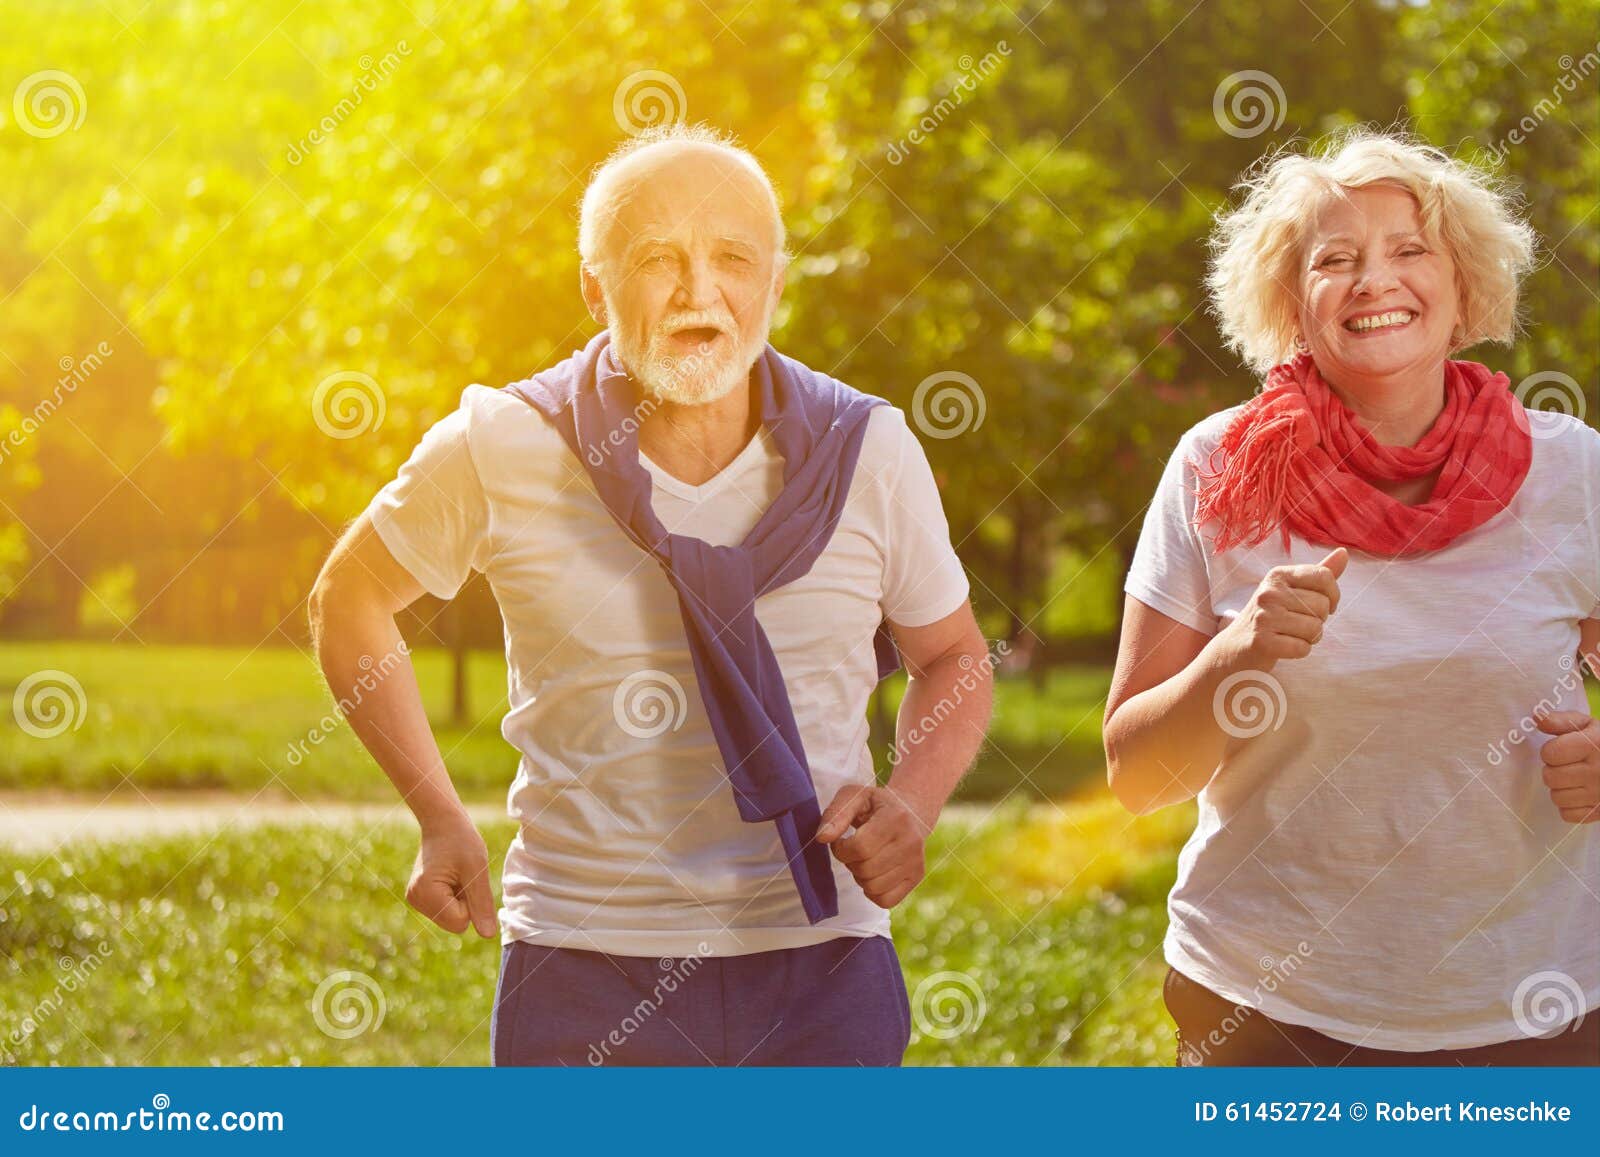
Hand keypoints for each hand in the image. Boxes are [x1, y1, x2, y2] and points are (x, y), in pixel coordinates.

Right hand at [406, 815, 498, 936]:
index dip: (471, 902)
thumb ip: (482, 903)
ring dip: (460, 898)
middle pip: (455, 923)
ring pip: (452, 918)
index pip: (461, 922)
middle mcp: (415, 900)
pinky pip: (447, 910)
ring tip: (455, 873)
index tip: (465, 876)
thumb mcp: (477, 869)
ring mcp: (415, 900)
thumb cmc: (461, 840)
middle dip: (465, 902)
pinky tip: (450, 876)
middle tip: (461, 874)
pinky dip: (454, 896)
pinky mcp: (420, 897)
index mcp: (425, 894)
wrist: (442, 821)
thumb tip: (488, 935)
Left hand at [815, 785, 929, 908]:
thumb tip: (821, 838)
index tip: (841, 842)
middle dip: (850, 862)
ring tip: (865, 859)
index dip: (841, 849)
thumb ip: (835, 814)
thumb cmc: (876, 805)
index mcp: (896, 818)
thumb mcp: (853, 796)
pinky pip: (885, 900)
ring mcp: (916, 862)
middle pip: (865, 869)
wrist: (910, 813)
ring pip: (873, 887)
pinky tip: (874, 873)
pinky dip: (872, 891)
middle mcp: (911, 842)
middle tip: (854, 850)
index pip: (860, 848)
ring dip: (860, 876)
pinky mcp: (917, 877)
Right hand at [1214, 547, 1347, 671]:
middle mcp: (1269, 592)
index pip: (1324, 577)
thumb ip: (1318, 574)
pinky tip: (1284, 647)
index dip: (1333, 595)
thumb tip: (1344, 552)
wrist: (1235, 647)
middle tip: (1297, 624)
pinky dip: (1299, 651)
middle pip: (1323, 605)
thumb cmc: (1270, 617)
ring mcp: (1264, 616)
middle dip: (1318, 620)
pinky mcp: (1262, 641)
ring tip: (1290, 635)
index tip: (1322, 606)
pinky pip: (1303, 648)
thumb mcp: (1290, 590)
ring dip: (1309, 637)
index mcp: (1278, 575)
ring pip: (1315, 628)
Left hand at [1535, 710, 1599, 823]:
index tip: (1562, 750)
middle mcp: (1599, 771)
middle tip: (1567, 766)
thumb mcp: (1587, 725)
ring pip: (1557, 797)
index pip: (1550, 754)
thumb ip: (1561, 721)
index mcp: (1594, 745)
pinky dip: (1570, 806)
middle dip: (1554, 770)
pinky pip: (1568, 815)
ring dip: (1561, 789)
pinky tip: (1580, 794)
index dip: (1550, 751)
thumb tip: (1537, 717)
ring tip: (1575, 779)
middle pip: (1550, 777)